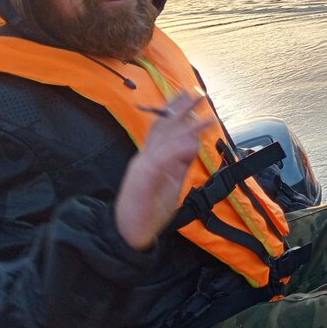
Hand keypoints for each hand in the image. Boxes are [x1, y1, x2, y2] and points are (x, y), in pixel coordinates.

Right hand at [115, 89, 213, 250]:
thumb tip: (192, 143)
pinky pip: (161, 159)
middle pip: (162, 127)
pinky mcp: (143, 180)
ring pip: (163, 137)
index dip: (174, 112)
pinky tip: (191, 140)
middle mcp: (145, 158)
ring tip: (199, 105)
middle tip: (196, 92)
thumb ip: (180, 163)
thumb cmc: (148, 210)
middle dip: (180, 108)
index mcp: (151, 158)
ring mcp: (143, 167)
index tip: (187, 96)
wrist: (128, 235)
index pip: (162, 129)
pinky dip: (176, 148)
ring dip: (183, 120)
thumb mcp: (171, 183)